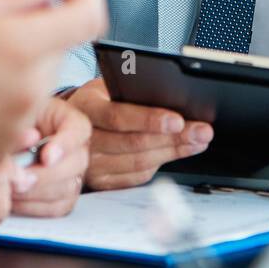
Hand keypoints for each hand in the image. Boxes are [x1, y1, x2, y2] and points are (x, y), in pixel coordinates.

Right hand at [0, 0, 107, 176]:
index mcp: (19, 45)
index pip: (90, 17)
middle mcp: (28, 88)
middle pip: (60, 48)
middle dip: (37, 31)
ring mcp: (17, 123)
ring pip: (38, 81)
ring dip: (19, 66)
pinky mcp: (2, 150)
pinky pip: (17, 114)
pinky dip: (1, 99)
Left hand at [11, 96, 90, 217]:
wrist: (10, 142)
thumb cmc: (15, 125)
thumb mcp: (16, 118)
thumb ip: (22, 127)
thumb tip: (30, 139)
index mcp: (71, 122)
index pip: (78, 130)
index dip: (64, 145)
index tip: (46, 157)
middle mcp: (78, 150)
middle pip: (76, 163)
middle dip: (45, 175)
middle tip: (19, 179)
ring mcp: (74, 175)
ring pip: (66, 189)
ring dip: (36, 192)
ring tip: (10, 189)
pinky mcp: (65, 197)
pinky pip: (56, 207)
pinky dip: (34, 206)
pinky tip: (14, 200)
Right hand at [68, 77, 212, 190]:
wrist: (66, 127)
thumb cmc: (95, 102)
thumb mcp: (106, 86)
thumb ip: (130, 90)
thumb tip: (170, 93)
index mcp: (85, 107)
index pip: (118, 116)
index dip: (150, 120)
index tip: (178, 120)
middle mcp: (85, 139)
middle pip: (134, 143)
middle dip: (174, 138)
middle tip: (202, 131)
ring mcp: (91, 164)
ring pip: (139, 162)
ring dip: (174, 152)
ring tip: (198, 141)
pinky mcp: (101, 181)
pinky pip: (137, 177)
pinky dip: (162, 164)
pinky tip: (179, 152)